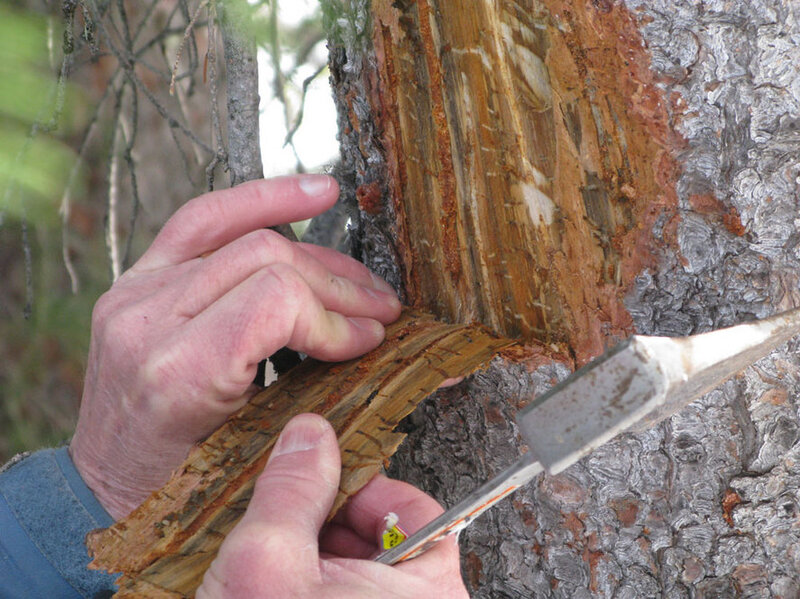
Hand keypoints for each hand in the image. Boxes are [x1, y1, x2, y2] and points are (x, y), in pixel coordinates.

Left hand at [70, 176, 401, 518]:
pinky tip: (312, 193)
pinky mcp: (139, 277)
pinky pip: (204, 217)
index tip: (369, 340)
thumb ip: (315, 398)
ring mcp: (137, 290)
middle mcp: (147, 319)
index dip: (336, 317)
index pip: (276, 299)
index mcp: (175, 371)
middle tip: (382, 310)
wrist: (106, 487)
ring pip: (245, 233)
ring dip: (319, 252)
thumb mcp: (254, 457)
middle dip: (339, 285)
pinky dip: (263, 200)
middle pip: (267, 258)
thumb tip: (379, 345)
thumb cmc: (181, 487)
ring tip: (361, 279)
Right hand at [197, 414, 468, 598]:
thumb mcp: (266, 563)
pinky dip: (311, 589)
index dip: (366, 489)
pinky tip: (274, 594)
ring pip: (361, 577)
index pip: (420, 514)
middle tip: (284, 530)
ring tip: (271, 570)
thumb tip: (309, 433)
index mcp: (427, 595)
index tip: (323, 484)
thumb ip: (293, 490)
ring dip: (314, 560)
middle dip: (330, 525)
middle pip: (388, 542)